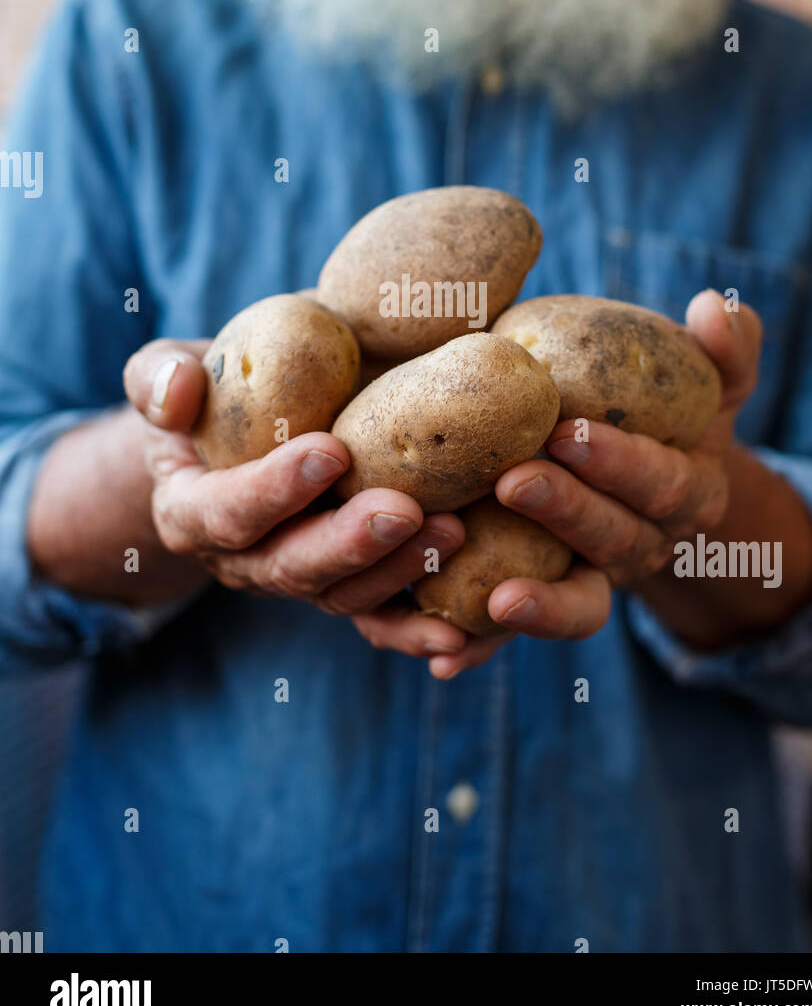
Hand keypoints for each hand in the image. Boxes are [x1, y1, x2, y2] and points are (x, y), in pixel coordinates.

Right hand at [123, 339, 468, 659]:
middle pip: (292, 566)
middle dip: (349, 542)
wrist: (242, 434)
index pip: (228, 509)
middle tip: (403, 508)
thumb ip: (158, 378)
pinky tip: (458, 631)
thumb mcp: (166, 374)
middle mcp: (242, 560)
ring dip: (397, 570)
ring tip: (451, 530)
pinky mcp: (344, 588)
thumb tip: (177, 394)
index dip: (275, 488)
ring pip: (342, 594)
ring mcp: (296, 580)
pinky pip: (377, 621)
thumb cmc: (210, 396)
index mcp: (191, 511)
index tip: (331, 450)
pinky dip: (416, 631)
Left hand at [429, 290, 762, 677]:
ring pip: (576, 603)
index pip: (660, 483)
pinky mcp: (547, 603)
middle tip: (513, 480)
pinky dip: (484, 651)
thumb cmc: (671, 417)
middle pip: (612, 540)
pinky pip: (518, 639)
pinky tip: (442, 661)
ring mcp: (597, 580)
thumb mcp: (710, 383)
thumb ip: (725, 349)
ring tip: (495, 599)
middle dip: (566, 514)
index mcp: (687, 492)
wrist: (651, 480)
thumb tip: (713, 307)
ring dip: (538, 605)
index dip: (620, 464)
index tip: (570, 433)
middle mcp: (645, 545)